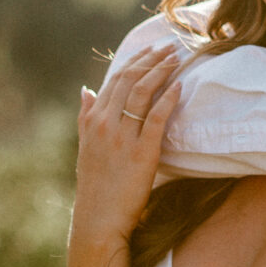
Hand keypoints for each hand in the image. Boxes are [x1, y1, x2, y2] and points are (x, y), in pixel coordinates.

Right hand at [73, 45, 182, 245]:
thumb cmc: (95, 184)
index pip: (116, 80)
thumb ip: (86, 116)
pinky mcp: (142, 153)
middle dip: (153, 59)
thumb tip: (85, 90)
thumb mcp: (85, 146)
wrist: (98, 219)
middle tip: (172, 46)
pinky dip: (168, 99)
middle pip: (131, 80)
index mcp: (93, 120)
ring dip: (162, 71)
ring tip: (178, 58)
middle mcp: (105, 124)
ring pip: (142, 93)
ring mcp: (122, 138)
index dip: (137, 61)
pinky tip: (180, 86)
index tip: (154, 48)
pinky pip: (156, 118)